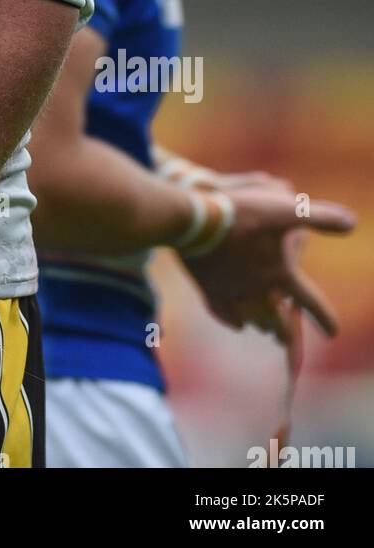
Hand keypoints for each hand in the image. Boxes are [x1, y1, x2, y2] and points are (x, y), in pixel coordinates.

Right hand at [182, 185, 354, 337]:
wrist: (194, 220)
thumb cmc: (242, 214)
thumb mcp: (285, 208)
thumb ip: (319, 217)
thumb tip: (352, 223)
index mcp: (280, 275)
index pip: (311, 303)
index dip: (325, 318)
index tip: (333, 332)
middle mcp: (257, 291)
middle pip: (277, 321)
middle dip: (285, 332)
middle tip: (287, 338)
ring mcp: (230, 292)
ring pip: (250, 319)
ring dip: (260, 325)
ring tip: (264, 329)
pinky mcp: (207, 288)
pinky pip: (222, 312)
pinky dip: (232, 320)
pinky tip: (237, 324)